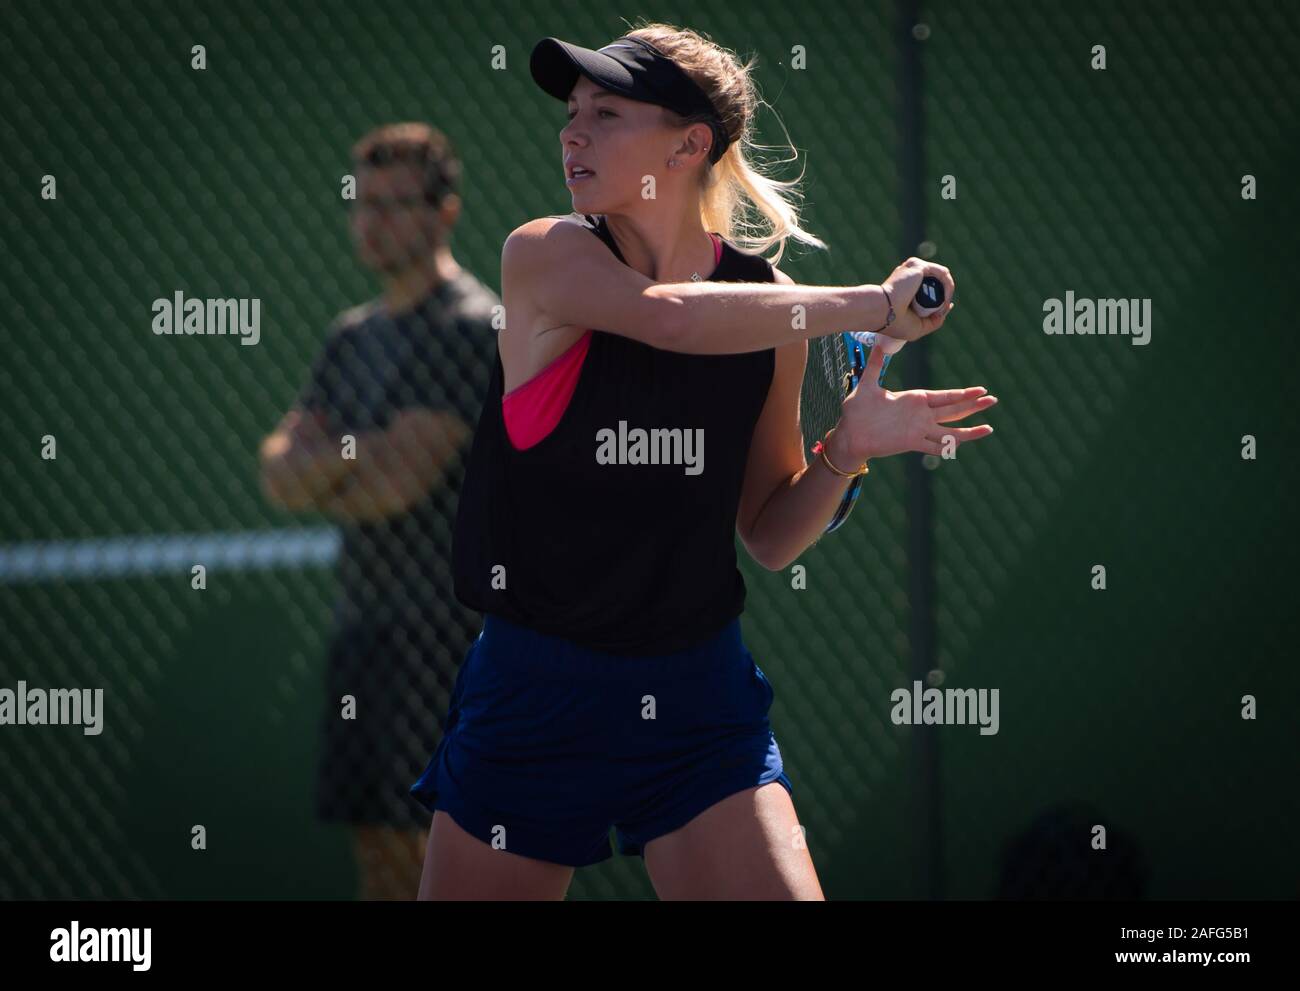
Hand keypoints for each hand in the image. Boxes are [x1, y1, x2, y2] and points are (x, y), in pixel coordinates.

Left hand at [828, 343, 996, 461]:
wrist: (849, 434)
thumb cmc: (856, 411)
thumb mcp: (866, 385)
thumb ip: (874, 365)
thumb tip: (877, 344)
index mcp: (914, 400)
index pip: (944, 396)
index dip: (963, 393)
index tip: (980, 389)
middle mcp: (920, 415)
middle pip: (953, 410)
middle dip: (973, 405)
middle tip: (993, 399)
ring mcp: (917, 431)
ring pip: (949, 431)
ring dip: (969, 430)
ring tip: (989, 428)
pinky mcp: (910, 443)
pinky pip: (933, 447)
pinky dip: (947, 446)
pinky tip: (961, 445)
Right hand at [878, 257, 956, 341]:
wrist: (883, 313)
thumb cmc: (895, 323)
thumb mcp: (917, 327)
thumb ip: (932, 321)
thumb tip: (948, 307)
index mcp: (904, 287)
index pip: (927, 289)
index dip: (939, 300)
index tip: (941, 311)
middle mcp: (908, 276)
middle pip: (935, 284)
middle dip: (942, 298)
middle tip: (939, 312)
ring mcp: (913, 269)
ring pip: (941, 278)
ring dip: (946, 293)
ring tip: (942, 307)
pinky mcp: (919, 266)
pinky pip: (942, 274)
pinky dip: (948, 287)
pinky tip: (945, 299)